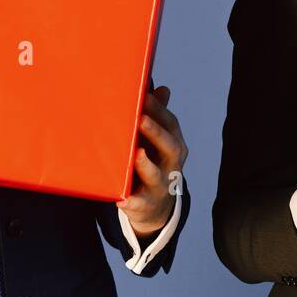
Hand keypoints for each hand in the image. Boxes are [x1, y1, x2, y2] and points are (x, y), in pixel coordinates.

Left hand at [120, 85, 187, 237]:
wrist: (156, 207)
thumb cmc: (154, 164)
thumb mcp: (158, 141)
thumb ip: (158, 116)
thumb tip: (163, 89)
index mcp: (174, 145)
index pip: (171, 125)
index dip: (160, 110)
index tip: (145, 96)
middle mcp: (171, 164)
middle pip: (170, 147)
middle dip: (156, 133)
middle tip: (141, 119)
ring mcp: (160, 185)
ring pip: (155, 175)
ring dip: (146, 165)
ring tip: (137, 154)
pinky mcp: (145, 204)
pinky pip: (138, 202)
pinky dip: (131, 200)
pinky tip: (121, 197)